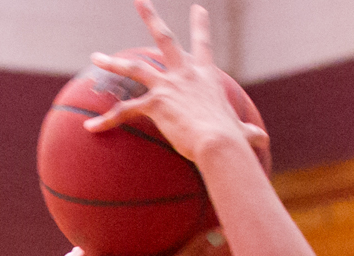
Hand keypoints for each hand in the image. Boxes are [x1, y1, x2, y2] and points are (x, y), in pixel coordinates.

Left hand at [83, 3, 267, 164]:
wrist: (219, 143)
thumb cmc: (233, 141)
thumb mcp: (244, 134)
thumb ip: (250, 135)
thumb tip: (263, 142)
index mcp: (206, 77)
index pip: (203, 46)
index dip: (200, 26)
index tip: (197, 8)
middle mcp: (185, 74)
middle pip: (164, 39)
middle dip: (150, 17)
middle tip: (139, 0)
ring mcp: (168, 86)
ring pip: (134, 67)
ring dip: (113, 61)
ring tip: (96, 56)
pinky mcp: (155, 103)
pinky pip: (124, 110)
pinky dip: (106, 120)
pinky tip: (90, 129)